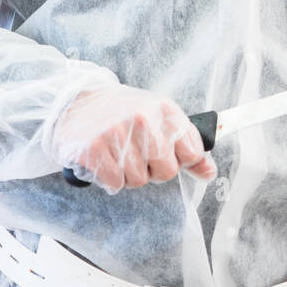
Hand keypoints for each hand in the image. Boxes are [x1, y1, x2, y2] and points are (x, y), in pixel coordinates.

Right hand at [52, 84, 216, 194]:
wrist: (77, 103)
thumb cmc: (123, 113)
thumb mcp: (159, 118)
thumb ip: (186, 145)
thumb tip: (209, 173)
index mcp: (164, 109)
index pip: (192, 152)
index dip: (179, 159)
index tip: (166, 152)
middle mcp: (143, 118)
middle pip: (166, 172)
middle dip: (153, 170)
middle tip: (137, 153)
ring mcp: (118, 132)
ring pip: (138, 181)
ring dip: (129, 174)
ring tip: (118, 153)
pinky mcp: (95, 147)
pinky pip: (115, 183)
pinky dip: (110, 178)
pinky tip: (105, 158)